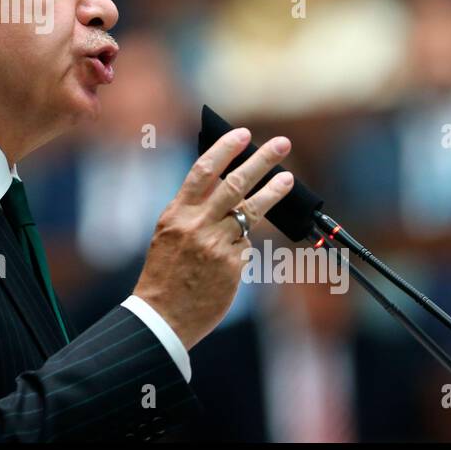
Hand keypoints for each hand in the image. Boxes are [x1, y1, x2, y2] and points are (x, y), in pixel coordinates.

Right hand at [131, 127, 293, 350]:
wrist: (162, 315)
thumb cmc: (165, 272)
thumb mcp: (169, 233)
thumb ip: (193, 209)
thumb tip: (222, 183)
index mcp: (176, 213)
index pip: (204, 171)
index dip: (225, 149)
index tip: (243, 134)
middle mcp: (196, 224)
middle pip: (235, 184)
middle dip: (261, 160)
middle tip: (282, 143)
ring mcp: (215, 245)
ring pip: (250, 211)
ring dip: (272, 193)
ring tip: (288, 179)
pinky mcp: (231, 265)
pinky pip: (246, 244)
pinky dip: (244, 241)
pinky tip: (235, 249)